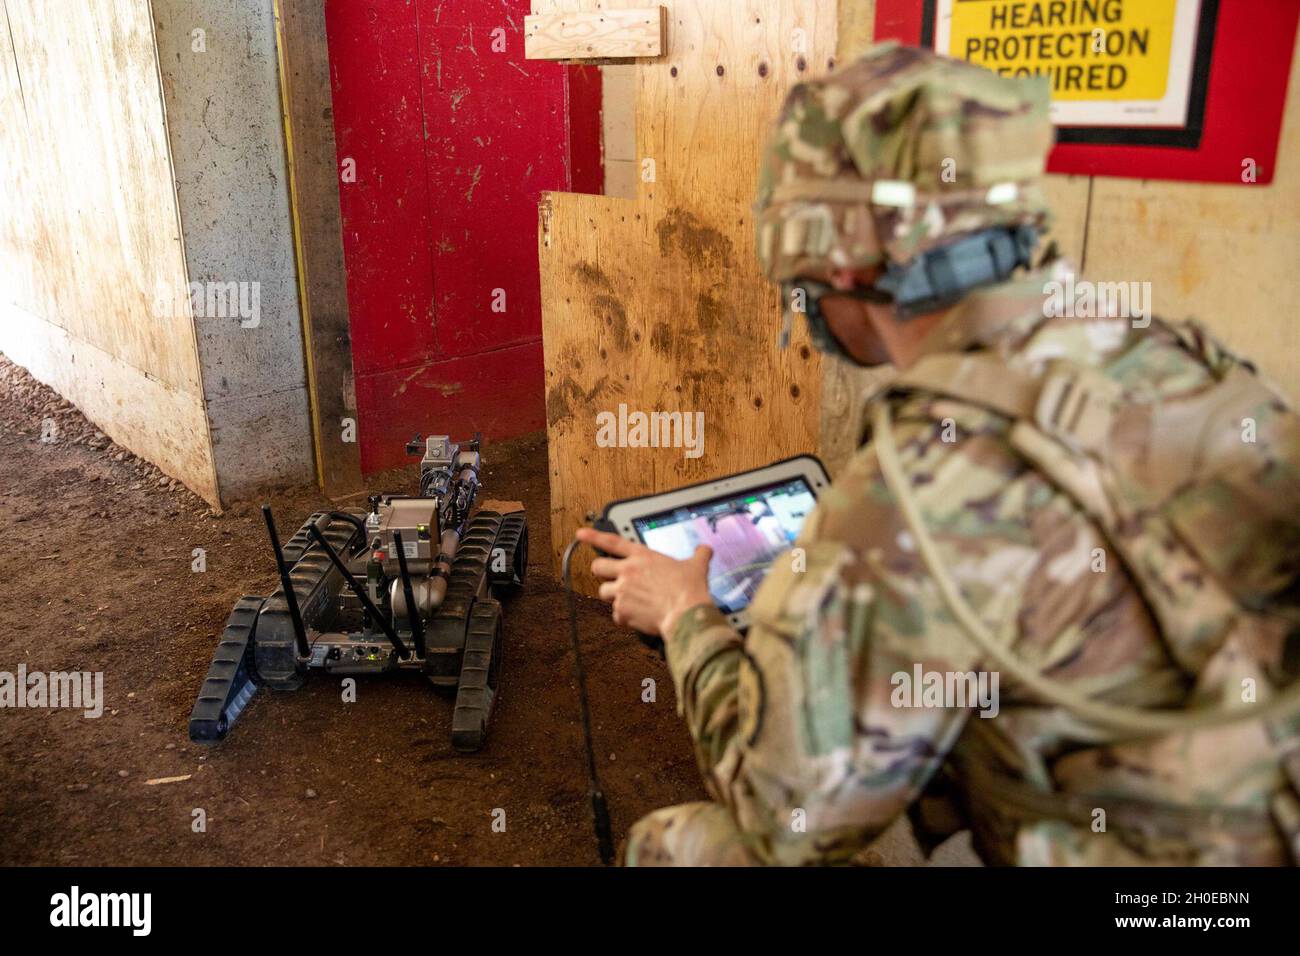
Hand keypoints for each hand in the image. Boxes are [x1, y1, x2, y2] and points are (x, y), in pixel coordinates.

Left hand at [575, 528, 714, 636]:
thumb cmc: (690, 590)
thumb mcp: (696, 566)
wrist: (686, 614)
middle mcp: (629, 571)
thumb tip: (705, 550)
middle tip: (610, 576)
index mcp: (643, 556)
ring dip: (612, 595)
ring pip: (603, 592)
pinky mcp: (623, 611)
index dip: (593, 536)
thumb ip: (699, 555)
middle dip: (601, 572)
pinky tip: (635, 616)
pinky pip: (614, 614)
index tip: (581, 534)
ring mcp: (623, 591)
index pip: (612, 542)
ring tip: (626, 599)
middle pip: (598, 567)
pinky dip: (623, 616)